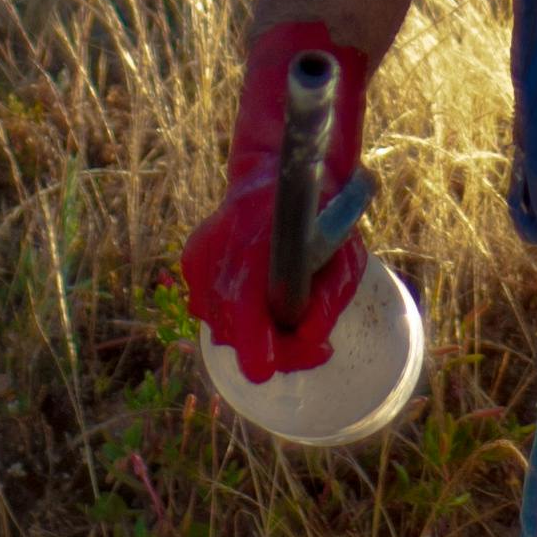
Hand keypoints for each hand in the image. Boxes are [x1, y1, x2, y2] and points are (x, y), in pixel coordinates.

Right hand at [180, 20, 371, 382]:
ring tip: (291, 309)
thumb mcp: (346, 256)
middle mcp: (218, 258)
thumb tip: (309, 338)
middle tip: (316, 343)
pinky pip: (210, 309)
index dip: (257, 348)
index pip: (244, 312)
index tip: (269, 366)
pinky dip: (237, 312)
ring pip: (221, 327)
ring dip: (255, 330)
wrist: (280, 170)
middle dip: (275, 347)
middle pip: (235, 334)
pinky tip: (262, 291)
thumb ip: (328, 300)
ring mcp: (198, 262)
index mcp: (255, 249)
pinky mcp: (191, 262)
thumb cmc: (321, 216)